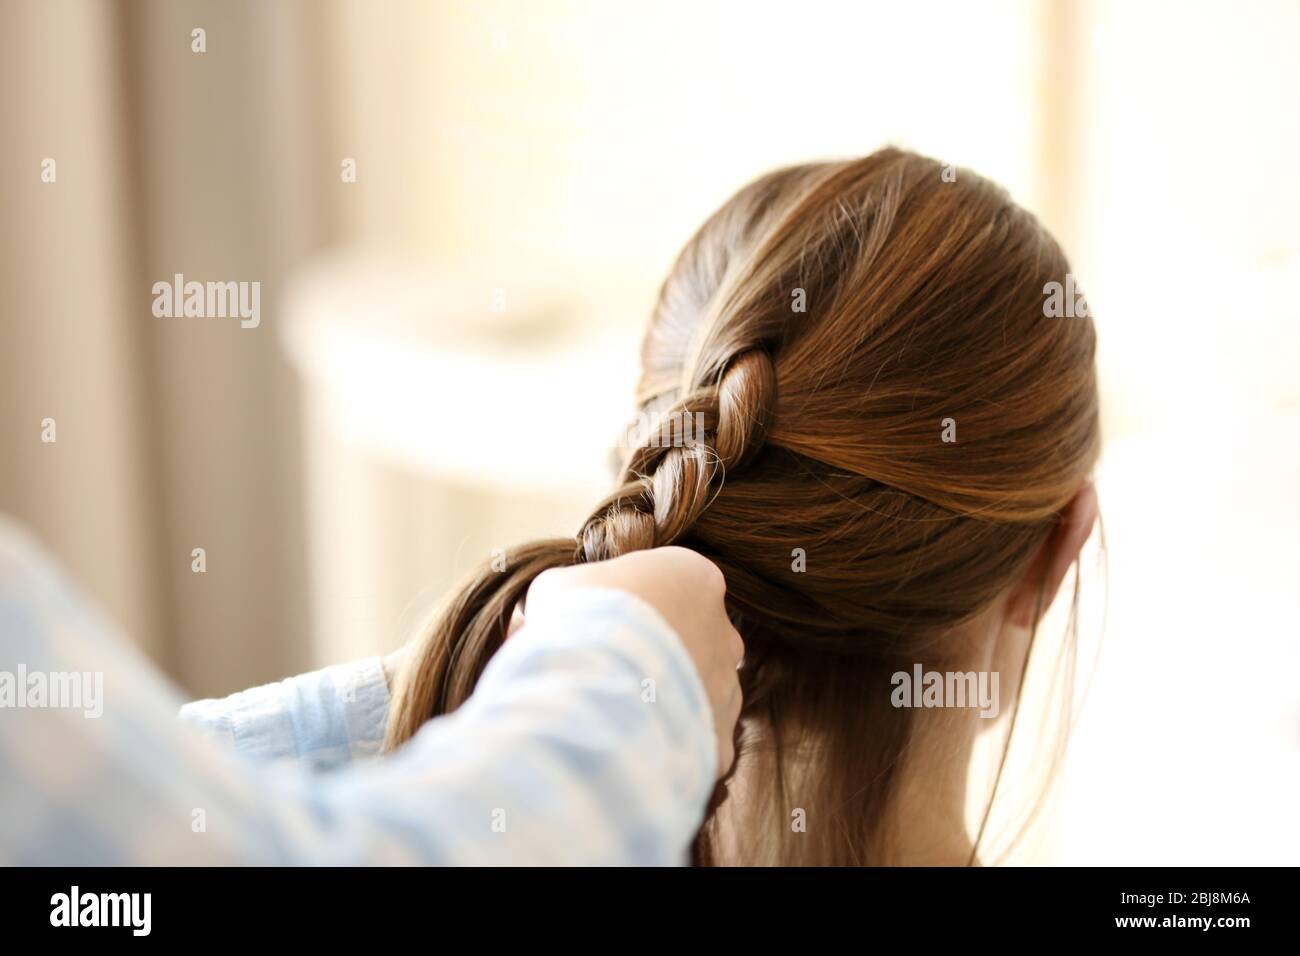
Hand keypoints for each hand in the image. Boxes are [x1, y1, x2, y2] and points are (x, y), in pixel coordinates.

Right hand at [525, 547, 743, 778]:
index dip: (634, 610)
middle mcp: (725, 633)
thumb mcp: (559, 589)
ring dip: (664, 703)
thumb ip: (570, 596)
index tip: (602, 629)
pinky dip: (666, 747)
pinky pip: (694, 743)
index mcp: (695, 579)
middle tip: (610, 675)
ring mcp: (727, 689)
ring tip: (616, 716)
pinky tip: (630, 749)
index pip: (675, 589)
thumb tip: (546, 617)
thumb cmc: (578, 621)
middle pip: (693, 642)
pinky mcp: (720, 740)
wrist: (593, 687)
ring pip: (698, 695)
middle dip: (657, 658)